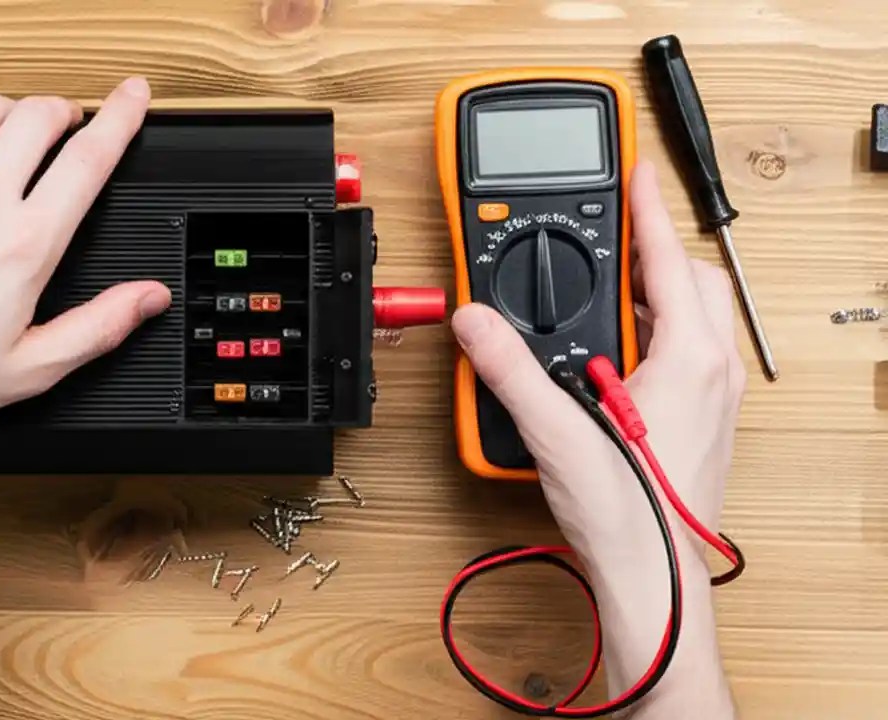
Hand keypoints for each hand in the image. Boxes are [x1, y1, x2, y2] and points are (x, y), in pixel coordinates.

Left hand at [0, 79, 170, 453]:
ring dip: (11, 111)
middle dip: (63, 112)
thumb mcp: (32, 368)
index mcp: (23, 247)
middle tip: (67, 125)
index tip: (131, 97)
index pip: (88, 158)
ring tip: (13, 132)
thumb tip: (148, 299)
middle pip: (37, 116)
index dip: (120, 117)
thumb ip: (100, 326)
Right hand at [451, 159, 742, 709]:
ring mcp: (713, 396)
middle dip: (648, 249)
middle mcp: (712, 370)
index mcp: (689, 358)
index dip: (647, 207)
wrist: (655, 578)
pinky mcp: (701, 419)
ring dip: (648, 292)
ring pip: (690, 315)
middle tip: (609, 232)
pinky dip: (653, 330)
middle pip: (688, 279)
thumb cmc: (629, 514)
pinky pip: (686, 350)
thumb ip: (508, 370)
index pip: (667, 257)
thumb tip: (476, 322)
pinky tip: (612, 351)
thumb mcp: (556, 433)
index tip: (634, 170)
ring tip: (601, 290)